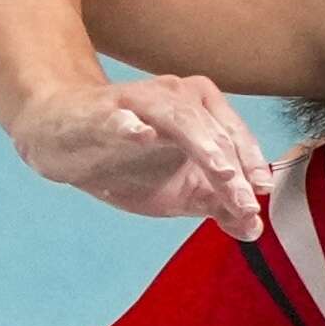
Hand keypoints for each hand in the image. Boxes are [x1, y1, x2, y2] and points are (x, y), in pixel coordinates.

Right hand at [8, 73, 277, 238]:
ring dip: (202, 144)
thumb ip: (216, 205)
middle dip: (232, 166)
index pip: (233, 137)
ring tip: (221, 170)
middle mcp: (174, 97)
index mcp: (199, 111)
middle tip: (245, 200)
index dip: (251, 165)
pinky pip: (115, 116)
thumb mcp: (177, 190)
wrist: (62, 141)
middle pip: (212, 128)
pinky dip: (128, 124)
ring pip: (177, 118)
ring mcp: (137, 102)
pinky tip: (140, 134)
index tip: (262, 195)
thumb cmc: (125, 161)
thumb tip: (253, 228)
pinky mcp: (99, 113)